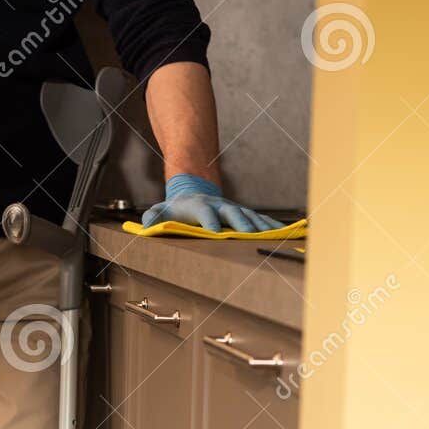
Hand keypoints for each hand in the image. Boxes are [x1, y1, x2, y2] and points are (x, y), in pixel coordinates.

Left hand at [141, 174, 284, 232]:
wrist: (192, 192)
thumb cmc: (175, 208)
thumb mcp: (160, 211)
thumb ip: (152, 217)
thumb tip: (146, 225)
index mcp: (199, 206)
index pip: (205, 213)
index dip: (210, 221)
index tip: (215, 232)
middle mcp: (218, 205)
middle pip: (232, 212)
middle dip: (241, 223)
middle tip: (249, 235)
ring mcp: (231, 208)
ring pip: (249, 215)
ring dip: (260, 225)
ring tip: (273, 235)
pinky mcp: (241, 214)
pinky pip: (258, 219)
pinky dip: (270, 226)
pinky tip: (282, 233)